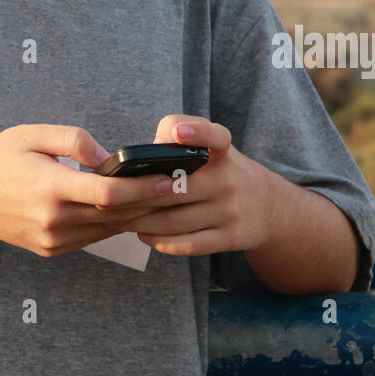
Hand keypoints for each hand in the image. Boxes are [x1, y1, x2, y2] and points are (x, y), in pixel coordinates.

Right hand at [0, 124, 181, 257]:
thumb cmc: (0, 159)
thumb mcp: (31, 135)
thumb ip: (73, 141)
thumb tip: (108, 156)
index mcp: (51, 188)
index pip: (108, 194)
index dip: (143, 188)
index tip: (169, 178)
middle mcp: (55, 220)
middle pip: (116, 215)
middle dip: (152, 202)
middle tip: (182, 187)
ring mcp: (55, 240)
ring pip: (109, 230)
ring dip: (138, 216)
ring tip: (167, 198)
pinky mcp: (53, 250)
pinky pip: (93, 237)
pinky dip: (115, 224)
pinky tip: (133, 210)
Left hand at [131, 115, 273, 257]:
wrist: (267, 206)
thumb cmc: (221, 169)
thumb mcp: (210, 145)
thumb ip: (176, 134)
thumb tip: (142, 150)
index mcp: (223, 152)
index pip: (216, 136)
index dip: (197, 132)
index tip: (178, 133)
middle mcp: (229, 180)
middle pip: (176, 189)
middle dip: (137, 195)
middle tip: (107, 198)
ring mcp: (231, 211)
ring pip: (177, 220)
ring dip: (142, 221)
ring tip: (118, 218)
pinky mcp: (231, 238)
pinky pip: (190, 244)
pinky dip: (162, 241)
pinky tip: (143, 235)